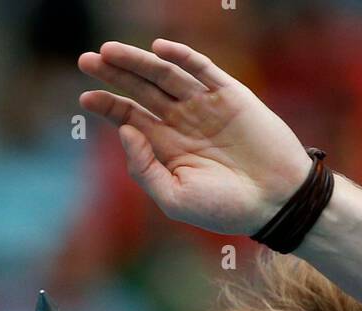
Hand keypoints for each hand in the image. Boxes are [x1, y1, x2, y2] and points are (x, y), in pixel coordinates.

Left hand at [78, 39, 314, 235]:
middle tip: (87, 61)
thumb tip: (124, 130)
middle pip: (141, 90)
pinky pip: (202, 70)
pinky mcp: (230, 95)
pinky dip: (182, 57)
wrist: (276, 202)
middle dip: (113, 74)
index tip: (86, 97)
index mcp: (167, 147)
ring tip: (110, 51)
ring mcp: (205, 105)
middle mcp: (182, 121)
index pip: (130, 117)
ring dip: (138, 61)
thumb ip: (145, 170)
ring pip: (165, 75)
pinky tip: (160, 51)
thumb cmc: (226, 209)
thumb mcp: (175, 199)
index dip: (107, 105)